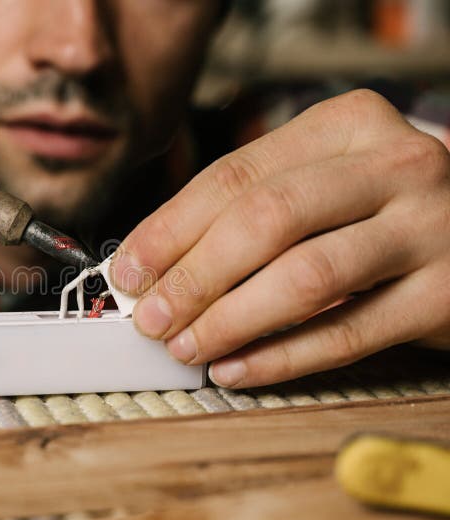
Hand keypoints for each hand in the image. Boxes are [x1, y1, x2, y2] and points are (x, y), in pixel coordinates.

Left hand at [110, 90, 449, 387]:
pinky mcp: (445, 294)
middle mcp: (393, 165)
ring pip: (306, 277)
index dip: (170, 229)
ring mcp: (429, 227)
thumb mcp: (318, 182)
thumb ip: (247, 209)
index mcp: (346, 124)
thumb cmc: (376, 208)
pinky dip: (281, 357)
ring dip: (230, 320)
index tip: (128, 270)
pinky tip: (236, 368)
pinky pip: (347, 334)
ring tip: (186, 346)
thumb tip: (154, 262)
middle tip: (151, 317)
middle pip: (266, 220)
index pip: (234, 176)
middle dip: (193, 277)